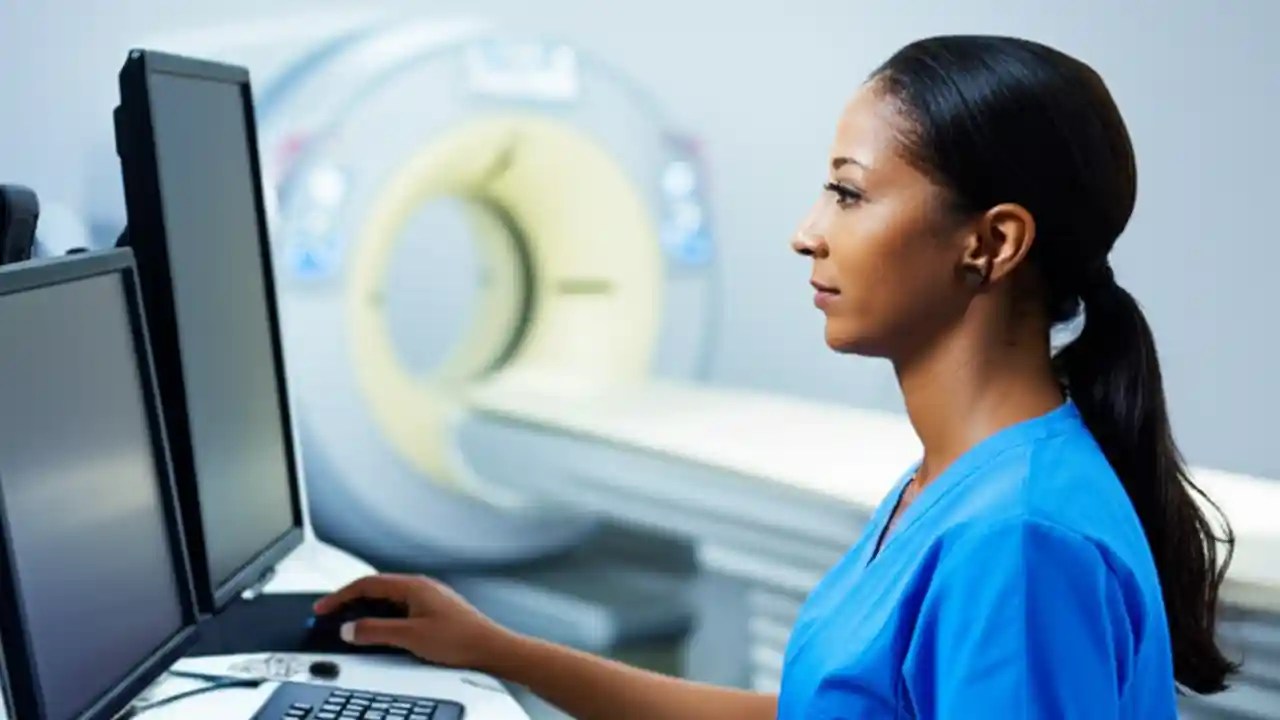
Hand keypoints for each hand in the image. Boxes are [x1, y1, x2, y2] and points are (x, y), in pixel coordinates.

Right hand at [313, 573, 515, 669]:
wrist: (491, 647)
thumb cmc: (459, 638)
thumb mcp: (410, 637)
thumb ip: (377, 632)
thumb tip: (350, 628)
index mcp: (413, 586)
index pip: (367, 584)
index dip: (340, 596)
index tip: (322, 608)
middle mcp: (420, 587)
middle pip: (376, 589)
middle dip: (350, 601)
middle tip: (330, 614)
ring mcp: (427, 598)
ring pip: (387, 599)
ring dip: (366, 610)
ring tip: (349, 624)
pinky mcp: (432, 611)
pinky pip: (398, 608)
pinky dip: (381, 617)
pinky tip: (379, 630)